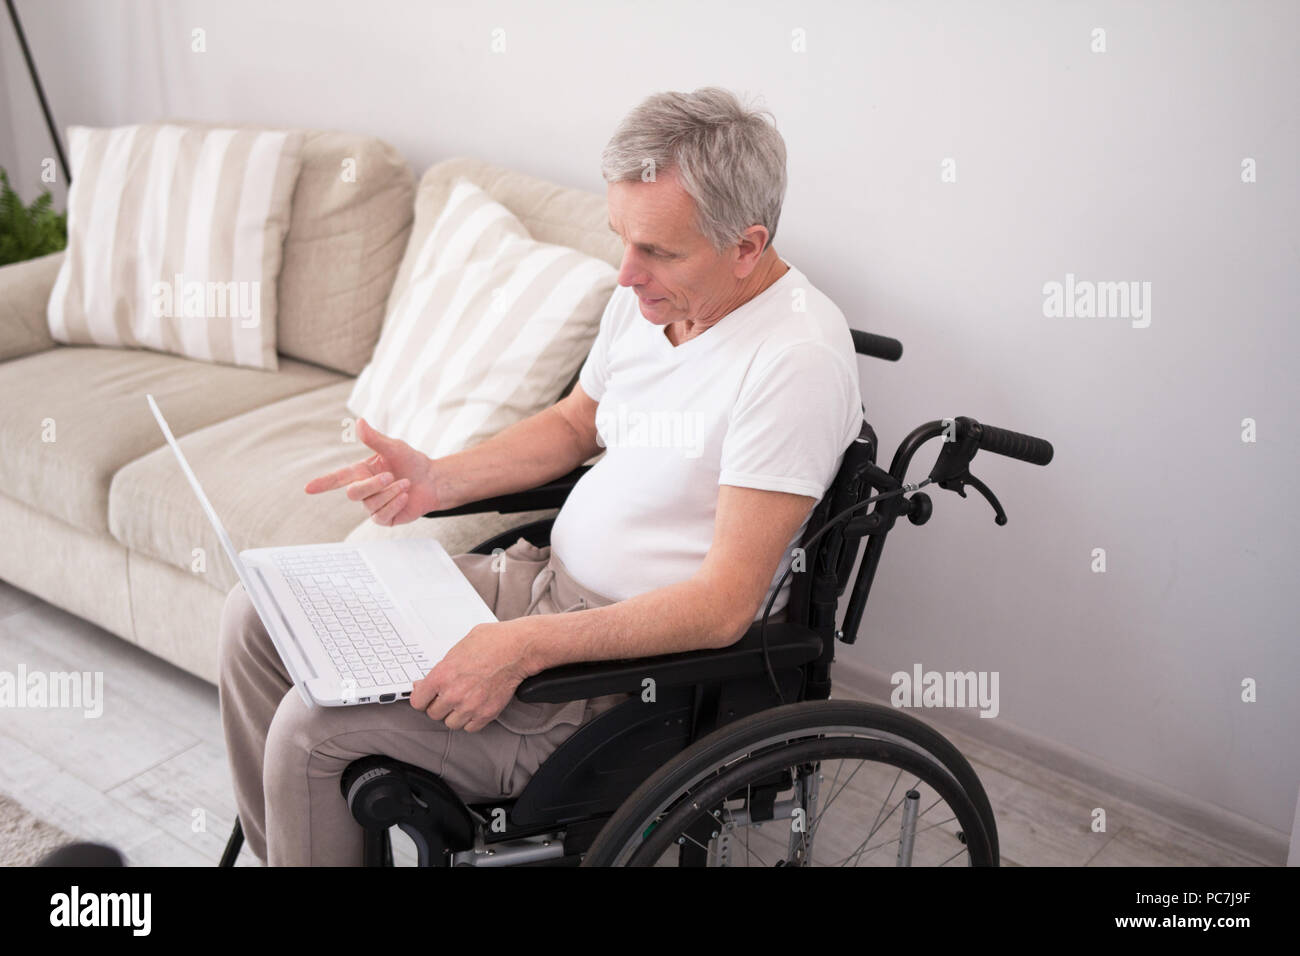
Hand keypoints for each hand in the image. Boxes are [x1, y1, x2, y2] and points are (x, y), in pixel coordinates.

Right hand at [304, 418, 441, 524]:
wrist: (433, 480)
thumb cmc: (412, 462)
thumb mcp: (394, 448)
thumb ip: (375, 439)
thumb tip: (360, 422)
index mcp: (362, 472)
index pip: (337, 478)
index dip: (323, 483)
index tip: (308, 488)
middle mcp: (365, 489)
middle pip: (353, 493)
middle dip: (373, 484)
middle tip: (391, 476)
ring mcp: (374, 505)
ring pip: (371, 503)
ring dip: (391, 492)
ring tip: (406, 483)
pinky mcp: (385, 517)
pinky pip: (382, 516)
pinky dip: (395, 504)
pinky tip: (405, 496)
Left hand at [409, 621, 527, 732]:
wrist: (517, 648)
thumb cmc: (491, 642)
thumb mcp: (457, 648)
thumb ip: (440, 669)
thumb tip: (426, 682)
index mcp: (441, 676)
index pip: (418, 701)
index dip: (422, 698)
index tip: (426, 697)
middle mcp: (453, 694)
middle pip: (433, 714)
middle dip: (439, 705)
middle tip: (449, 696)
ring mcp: (470, 706)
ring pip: (451, 723)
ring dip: (455, 715)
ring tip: (463, 702)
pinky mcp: (487, 713)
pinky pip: (470, 728)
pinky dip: (471, 721)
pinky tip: (475, 708)